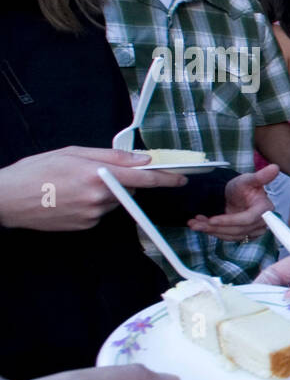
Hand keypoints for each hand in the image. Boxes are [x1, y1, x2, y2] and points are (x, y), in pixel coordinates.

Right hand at [0, 147, 185, 231]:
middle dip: (121, 181)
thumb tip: (142, 159)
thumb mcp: (73, 153)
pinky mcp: (86, 226)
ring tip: (74, 186)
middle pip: (128, 190)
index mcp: (98, 175)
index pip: (144, 178)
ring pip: (114, 202)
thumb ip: (111, 156)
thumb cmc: (36, 171)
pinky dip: (93, 205)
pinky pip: (101, 213)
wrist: (7, 199)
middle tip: (92, 174)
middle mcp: (100, 197)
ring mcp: (94, 215)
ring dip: (105, 193)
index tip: (182, 178)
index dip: (166, 179)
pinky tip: (70, 199)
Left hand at [188, 164, 278, 240]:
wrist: (237, 194)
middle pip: (238, 230)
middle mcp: (262, 223)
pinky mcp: (244, 236)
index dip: (230, 221)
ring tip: (194, 224)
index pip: (247, 219)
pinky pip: (228, 237)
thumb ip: (261, 176)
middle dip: (215, 227)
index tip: (212, 219)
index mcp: (265, 209)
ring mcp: (253, 231)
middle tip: (195, 223)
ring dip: (211, 231)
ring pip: (231, 236)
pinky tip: (201, 225)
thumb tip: (275, 167)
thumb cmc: (243, 186)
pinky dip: (213, 232)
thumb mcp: (248, 179)